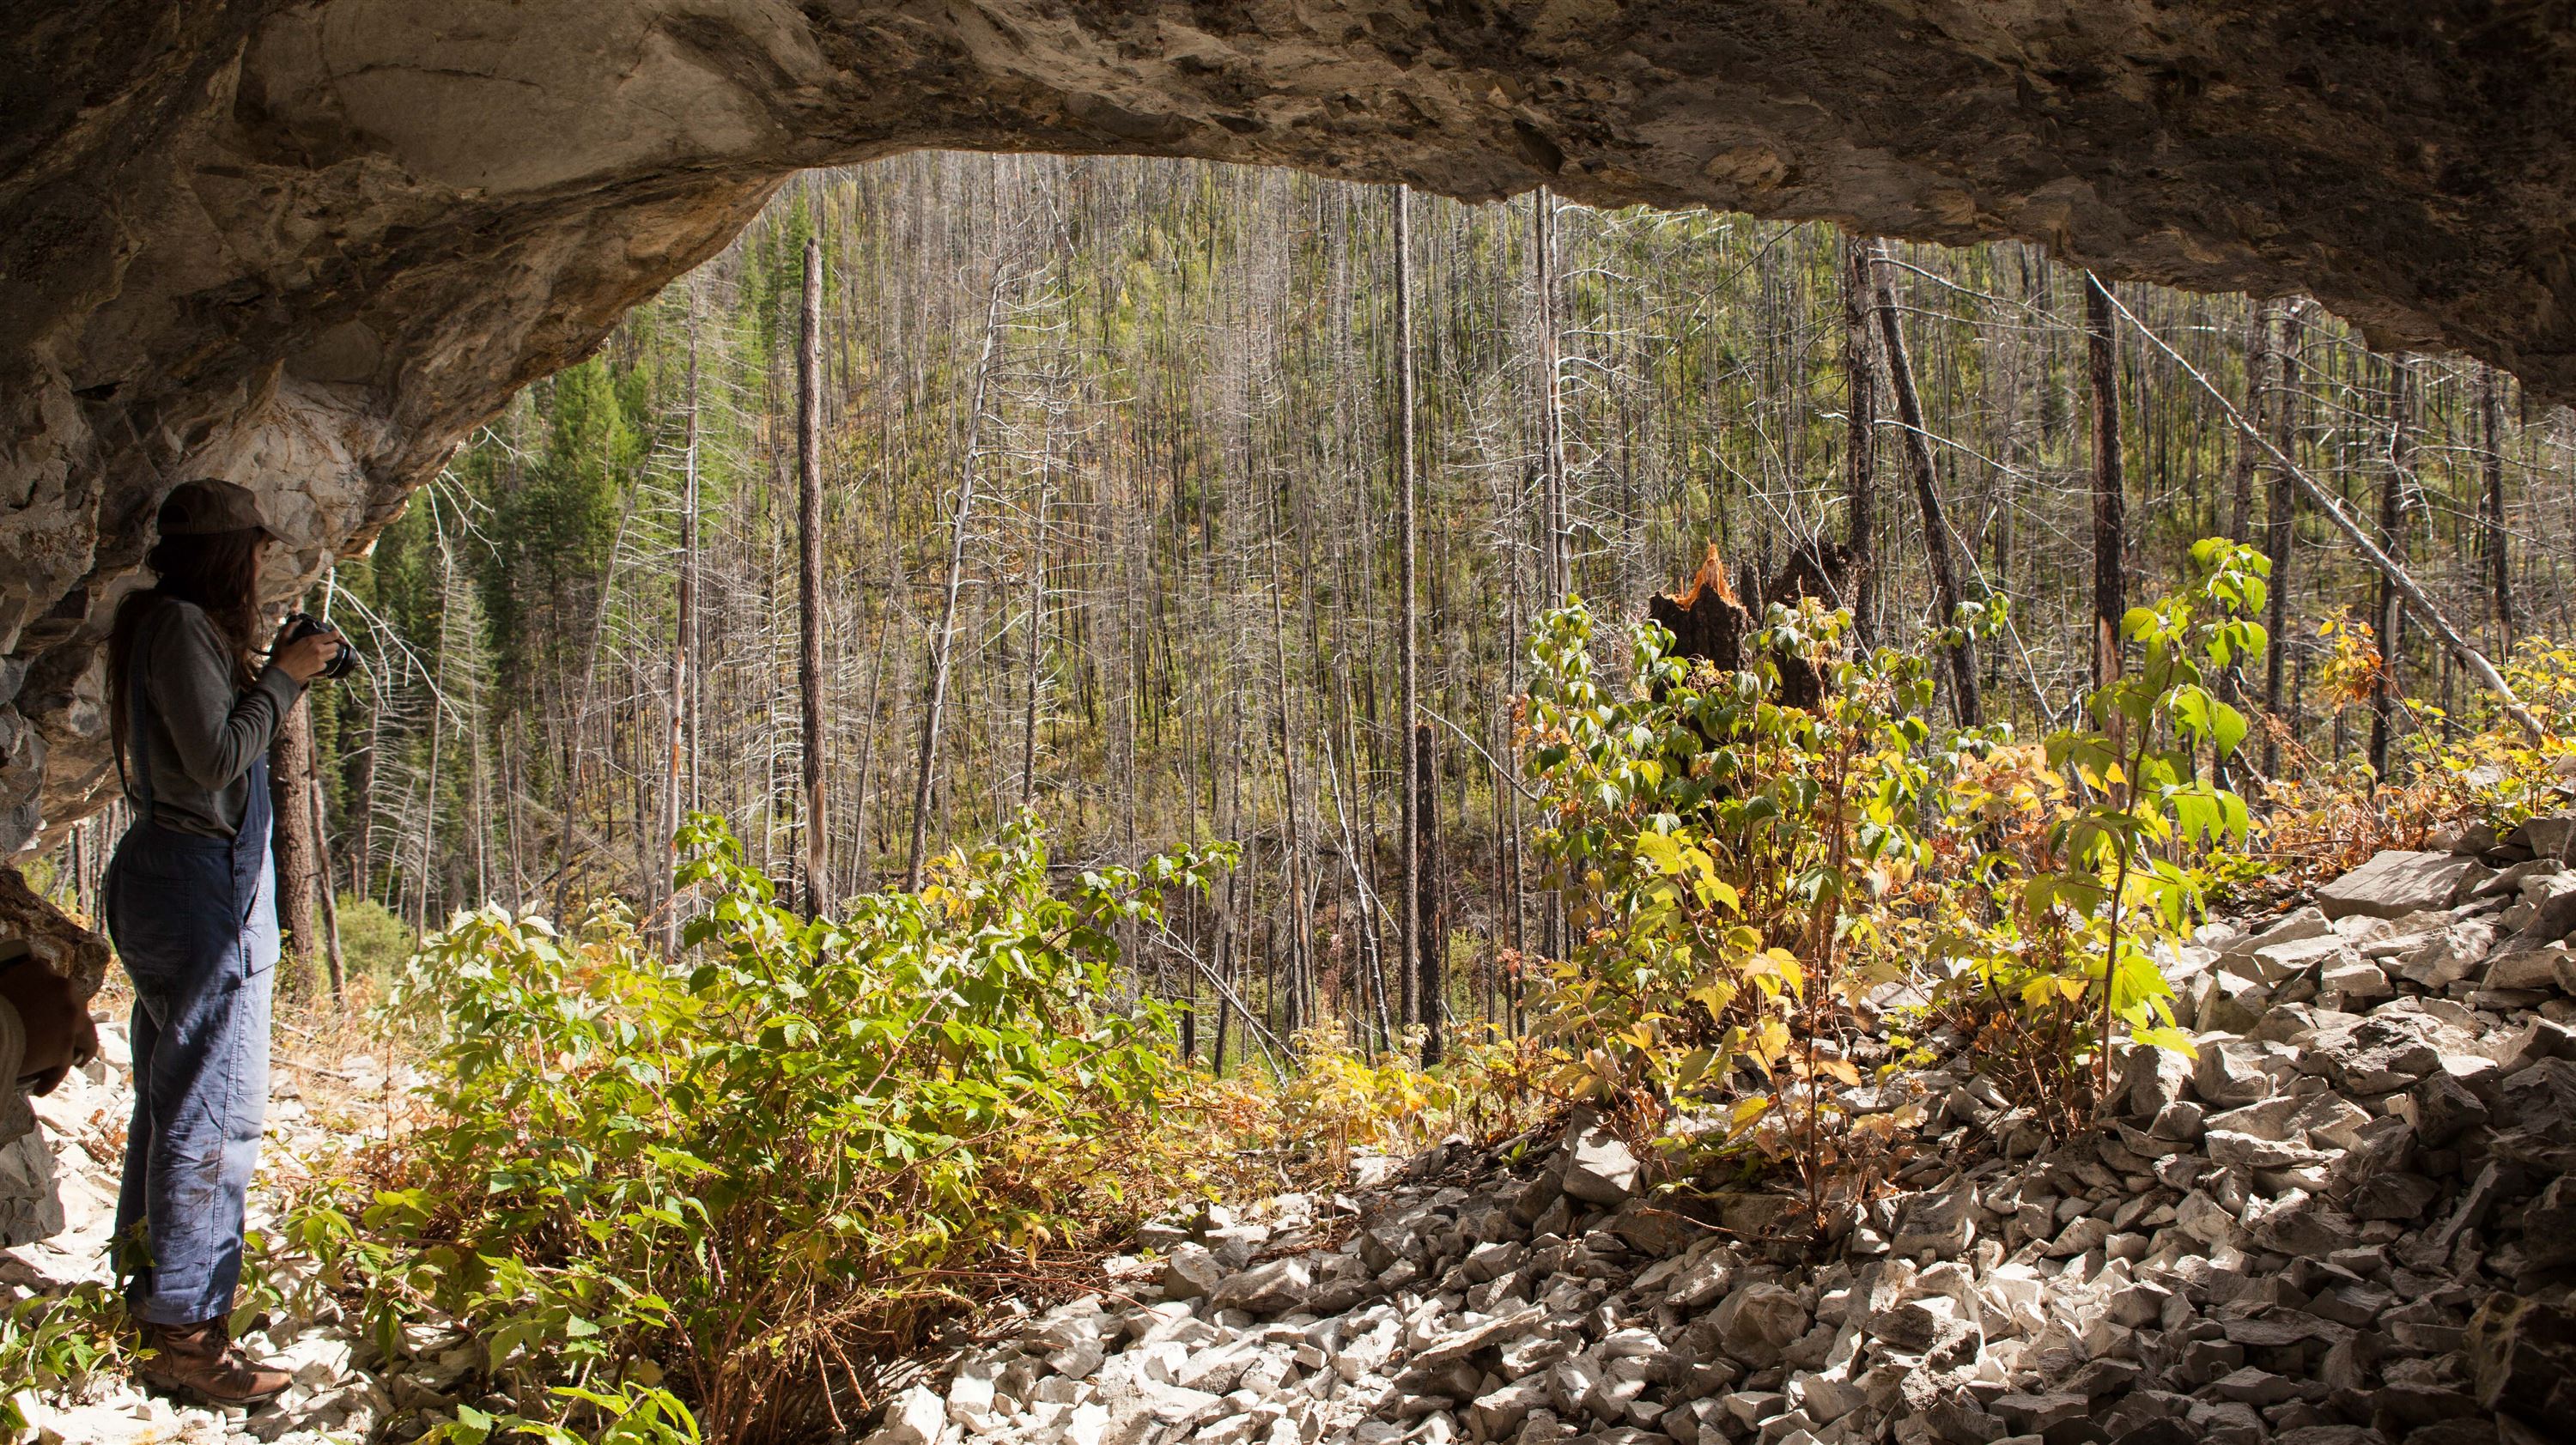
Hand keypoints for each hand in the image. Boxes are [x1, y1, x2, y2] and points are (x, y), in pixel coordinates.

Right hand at [1, 958, 96, 1093]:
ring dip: (83, 1049)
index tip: (48, 1010)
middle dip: (72, 1024)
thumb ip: (16, 984)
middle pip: (75, 1008)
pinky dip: (51, 1079)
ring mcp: (68, 1020)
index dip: (52, 999)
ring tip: (76, 1061)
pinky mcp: (62, 1049)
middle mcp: (63, 991)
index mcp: (41, 971)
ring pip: (86, 1037)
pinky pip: (61, 1067)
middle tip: (65, 1036)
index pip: (53, 983)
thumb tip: (21, 999)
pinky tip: (41, 1089)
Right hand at [274, 627, 344, 682]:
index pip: (332, 635)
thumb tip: (296, 621)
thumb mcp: (283, 639)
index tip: (334, 633)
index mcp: (312, 641)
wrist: (281, 673)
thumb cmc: (281, 656)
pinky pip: (326, 664)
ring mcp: (320, 660)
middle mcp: (319, 650)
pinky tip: (315, 661)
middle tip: (325, 644)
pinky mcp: (318, 669)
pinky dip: (323, 662)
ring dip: (329, 653)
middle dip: (332, 644)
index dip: (335, 633)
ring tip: (321, 652)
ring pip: (333, 655)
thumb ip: (290, 628)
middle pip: (335, 646)